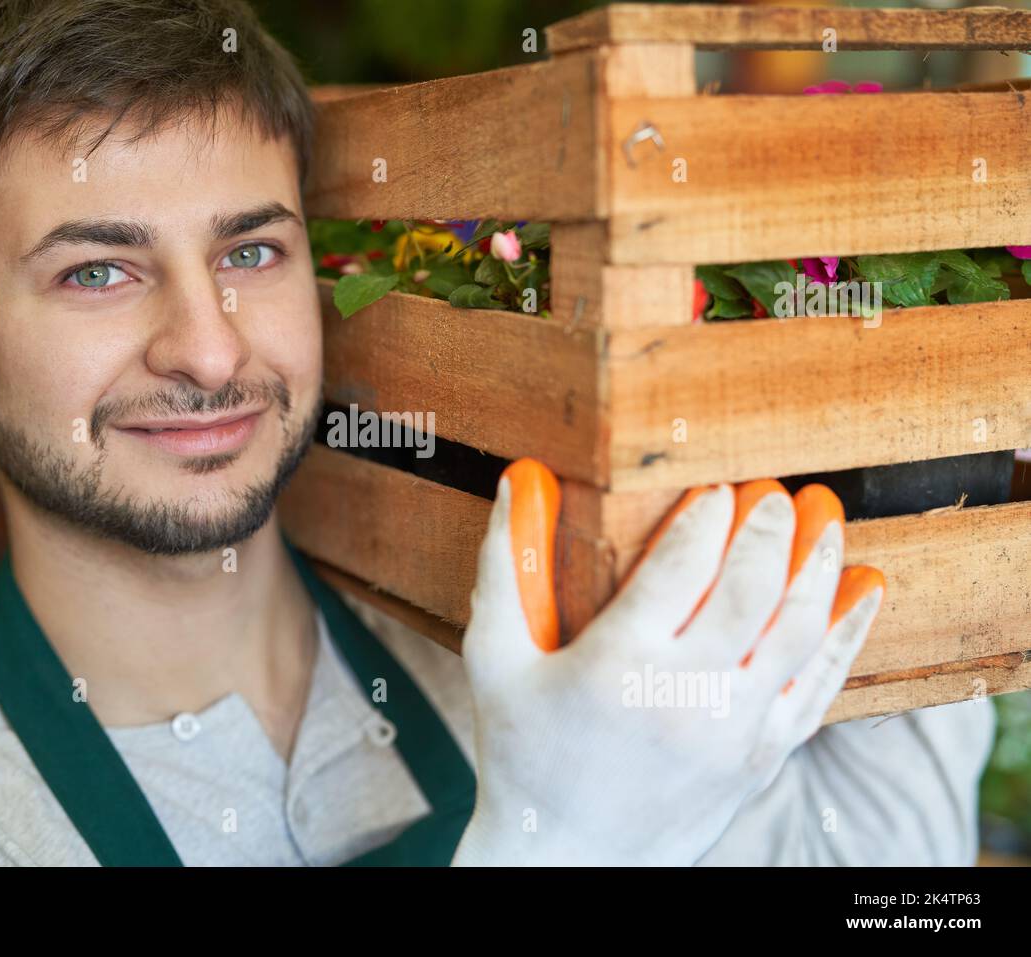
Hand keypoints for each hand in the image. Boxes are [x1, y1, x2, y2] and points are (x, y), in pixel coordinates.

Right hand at [451, 459, 884, 865]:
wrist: (566, 859)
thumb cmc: (521, 752)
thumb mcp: (494, 656)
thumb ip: (506, 565)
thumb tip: (517, 479)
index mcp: (618, 661)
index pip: (681, 563)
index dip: (707, 514)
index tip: (717, 485)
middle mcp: (684, 692)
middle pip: (750, 587)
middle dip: (769, 528)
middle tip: (775, 491)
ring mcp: (732, 728)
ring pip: (796, 630)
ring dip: (818, 566)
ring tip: (826, 518)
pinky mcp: (761, 757)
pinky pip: (818, 686)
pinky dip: (846, 634)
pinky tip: (862, 592)